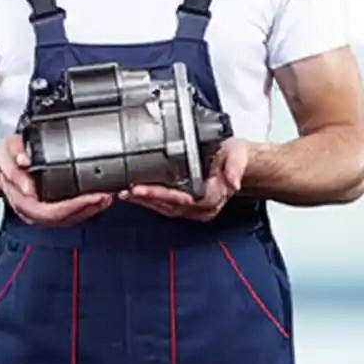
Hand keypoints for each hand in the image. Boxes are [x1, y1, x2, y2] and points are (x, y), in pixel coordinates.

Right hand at [0, 133, 112, 227]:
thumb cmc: (3, 158)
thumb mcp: (6, 149)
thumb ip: (14, 154)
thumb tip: (24, 162)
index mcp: (20, 197)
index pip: (48, 210)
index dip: (71, 206)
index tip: (90, 196)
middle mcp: (29, 209)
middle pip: (60, 219)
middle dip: (86, 209)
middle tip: (105, 197)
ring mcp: (37, 212)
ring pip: (65, 220)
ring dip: (87, 211)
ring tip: (105, 199)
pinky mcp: (46, 209)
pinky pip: (65, 216)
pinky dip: (82, 210)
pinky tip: (94, 201)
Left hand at [122, 138, 251, 221]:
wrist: (236, 161)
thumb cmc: (234, 157)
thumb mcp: (238, 156)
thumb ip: (235, 168)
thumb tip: (233, 181)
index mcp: (213, 196)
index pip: (184, 200)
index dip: (162, 195)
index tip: (143, 190)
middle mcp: (202, 206)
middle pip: (170, 206)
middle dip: (147, 199)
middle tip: (127, 191)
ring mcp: (192, 207)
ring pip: (164, 208)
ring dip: (144, 201)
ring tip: (125, 192)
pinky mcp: (184, 203)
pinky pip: (164, 205)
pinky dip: (148, 200)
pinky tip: (133, 194)